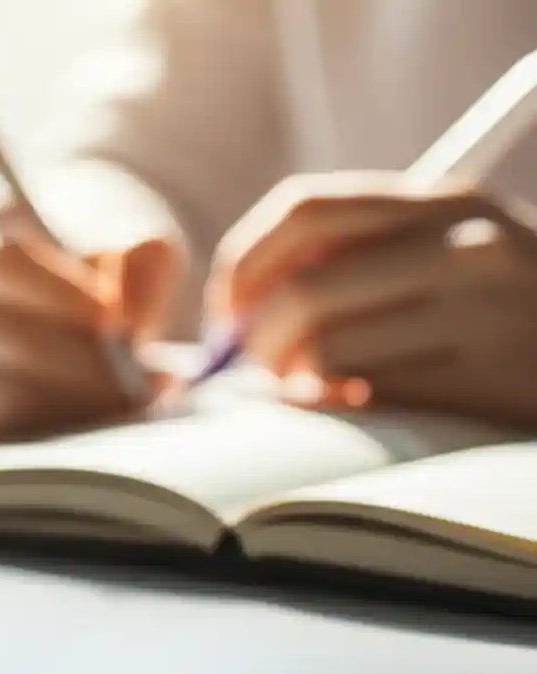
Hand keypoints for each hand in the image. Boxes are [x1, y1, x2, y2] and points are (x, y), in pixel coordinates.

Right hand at [0, 190, 179, 443]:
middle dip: (75, 364)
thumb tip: (137, 334)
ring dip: (69, 405)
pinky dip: (51, 435)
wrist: (87, 289)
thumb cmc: (107, 254)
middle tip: (143, 382)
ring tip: (134, 404)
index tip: (112, 320)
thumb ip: (146, 270)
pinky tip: (101, 424)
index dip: (56, 295)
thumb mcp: (138, 239)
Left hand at [206, 171, 536, 428]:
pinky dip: (339, 408)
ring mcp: (487, 318)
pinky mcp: (493, 386)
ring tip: (310, 387)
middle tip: (257, 366)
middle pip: (304, 289)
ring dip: (295, 380)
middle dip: (257, 339)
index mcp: (449, 201)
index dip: (244, 259)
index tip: (230, 305)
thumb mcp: (450, 255)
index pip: (306, 209)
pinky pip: (370, 398)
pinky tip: (358, 405)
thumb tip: (241, 305)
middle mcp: (470, 249)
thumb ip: (361, 256)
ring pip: (326, 351)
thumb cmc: (508, 311)